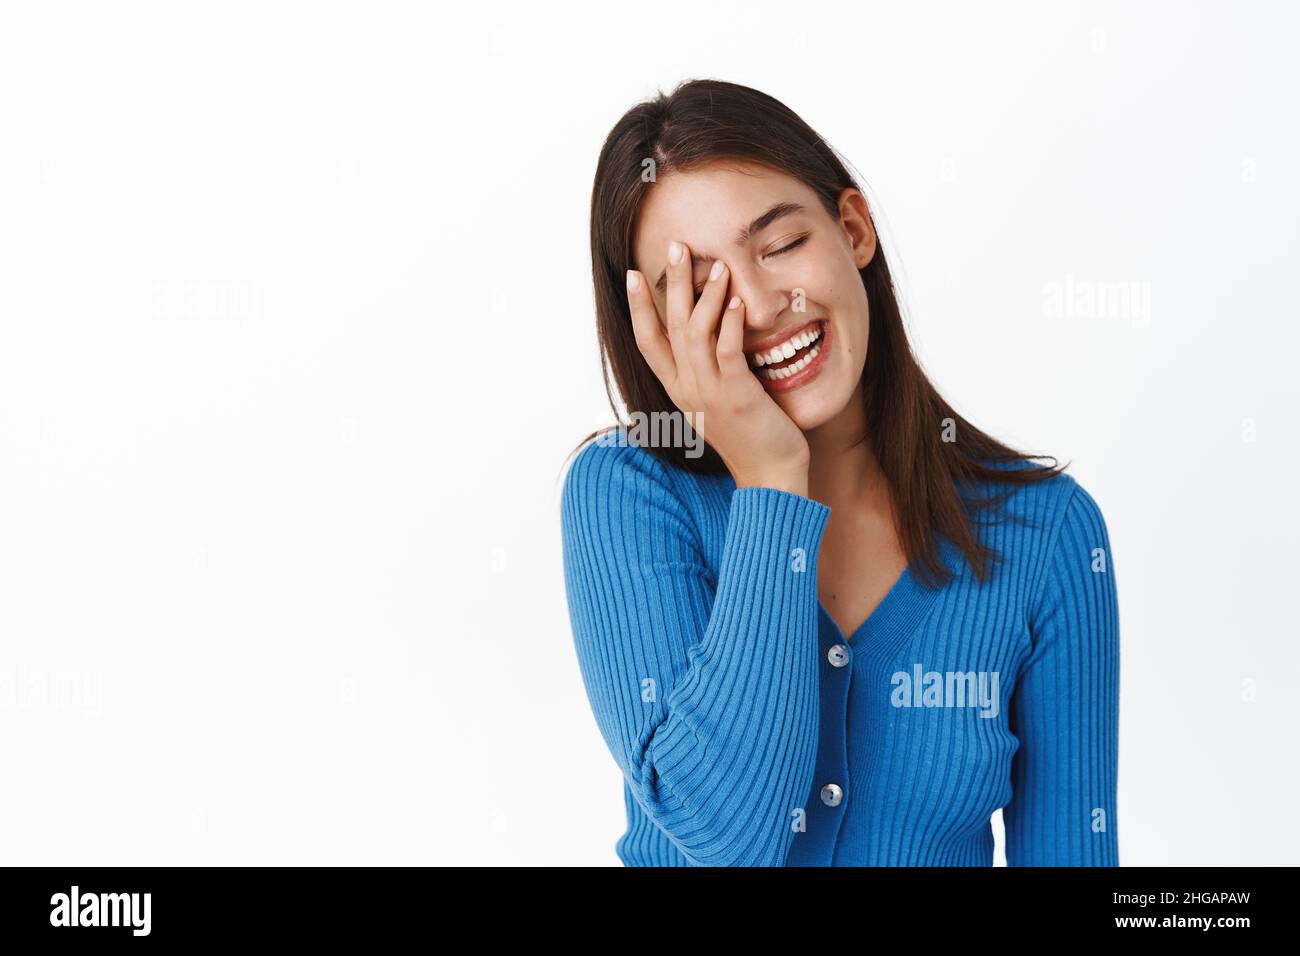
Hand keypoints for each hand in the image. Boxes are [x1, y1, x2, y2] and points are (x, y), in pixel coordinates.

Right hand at [626, 240, 809, 496]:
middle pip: (669, 327)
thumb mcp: (719, 399)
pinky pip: (727, 353)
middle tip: (676, 246)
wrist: (770, 475)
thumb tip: (712, 334)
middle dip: (671, 284)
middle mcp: (686, 389)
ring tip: (715, 265)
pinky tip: (736, 301)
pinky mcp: (737, 396)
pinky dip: (730, 324)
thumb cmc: (751, 435)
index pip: (647, 341)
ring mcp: (709, 393)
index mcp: (678, 388)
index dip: (638, 307)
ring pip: (695, 334)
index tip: (632, 274)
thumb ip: (709, 369)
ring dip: (705, 296)